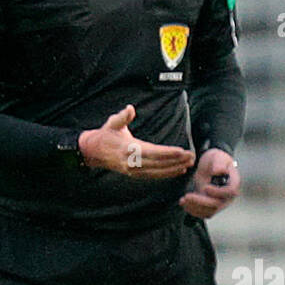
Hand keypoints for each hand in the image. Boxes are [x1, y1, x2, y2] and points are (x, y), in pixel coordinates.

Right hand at [79, 105, 194, 179]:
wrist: (93, 152)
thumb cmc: (106, 134)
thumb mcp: (112, 123)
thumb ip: (123, 117)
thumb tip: (130, 109)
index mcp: (128, 149)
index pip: (153, 152)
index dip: (168, 152)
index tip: (181, 151)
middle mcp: (131, 162)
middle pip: (158, 163)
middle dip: (176, 161)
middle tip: (192, 157)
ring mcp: (132, 170)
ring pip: (157, 172)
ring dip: (174, 168)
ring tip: (189, 164)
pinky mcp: (134, 174)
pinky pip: (153, 176)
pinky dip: (166, 174)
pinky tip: (178, 170)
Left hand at [180, 147, 239, 218]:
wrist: (211, 165)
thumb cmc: (216, 159)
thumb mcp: (217, 157)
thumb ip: (219, 164)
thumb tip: (219, 171)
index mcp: (234, 183)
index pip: (230, 192)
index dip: (218, 192)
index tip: (205, 187)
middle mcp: (228, 196)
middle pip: (217, 205)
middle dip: (200, 202)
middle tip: (186, 196)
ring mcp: (220, 203)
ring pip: (209, 212)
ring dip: (194, 208)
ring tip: (182, 200)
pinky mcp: (211, 206)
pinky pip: (203, 213)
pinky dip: (193, 210)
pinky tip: (184, 204)